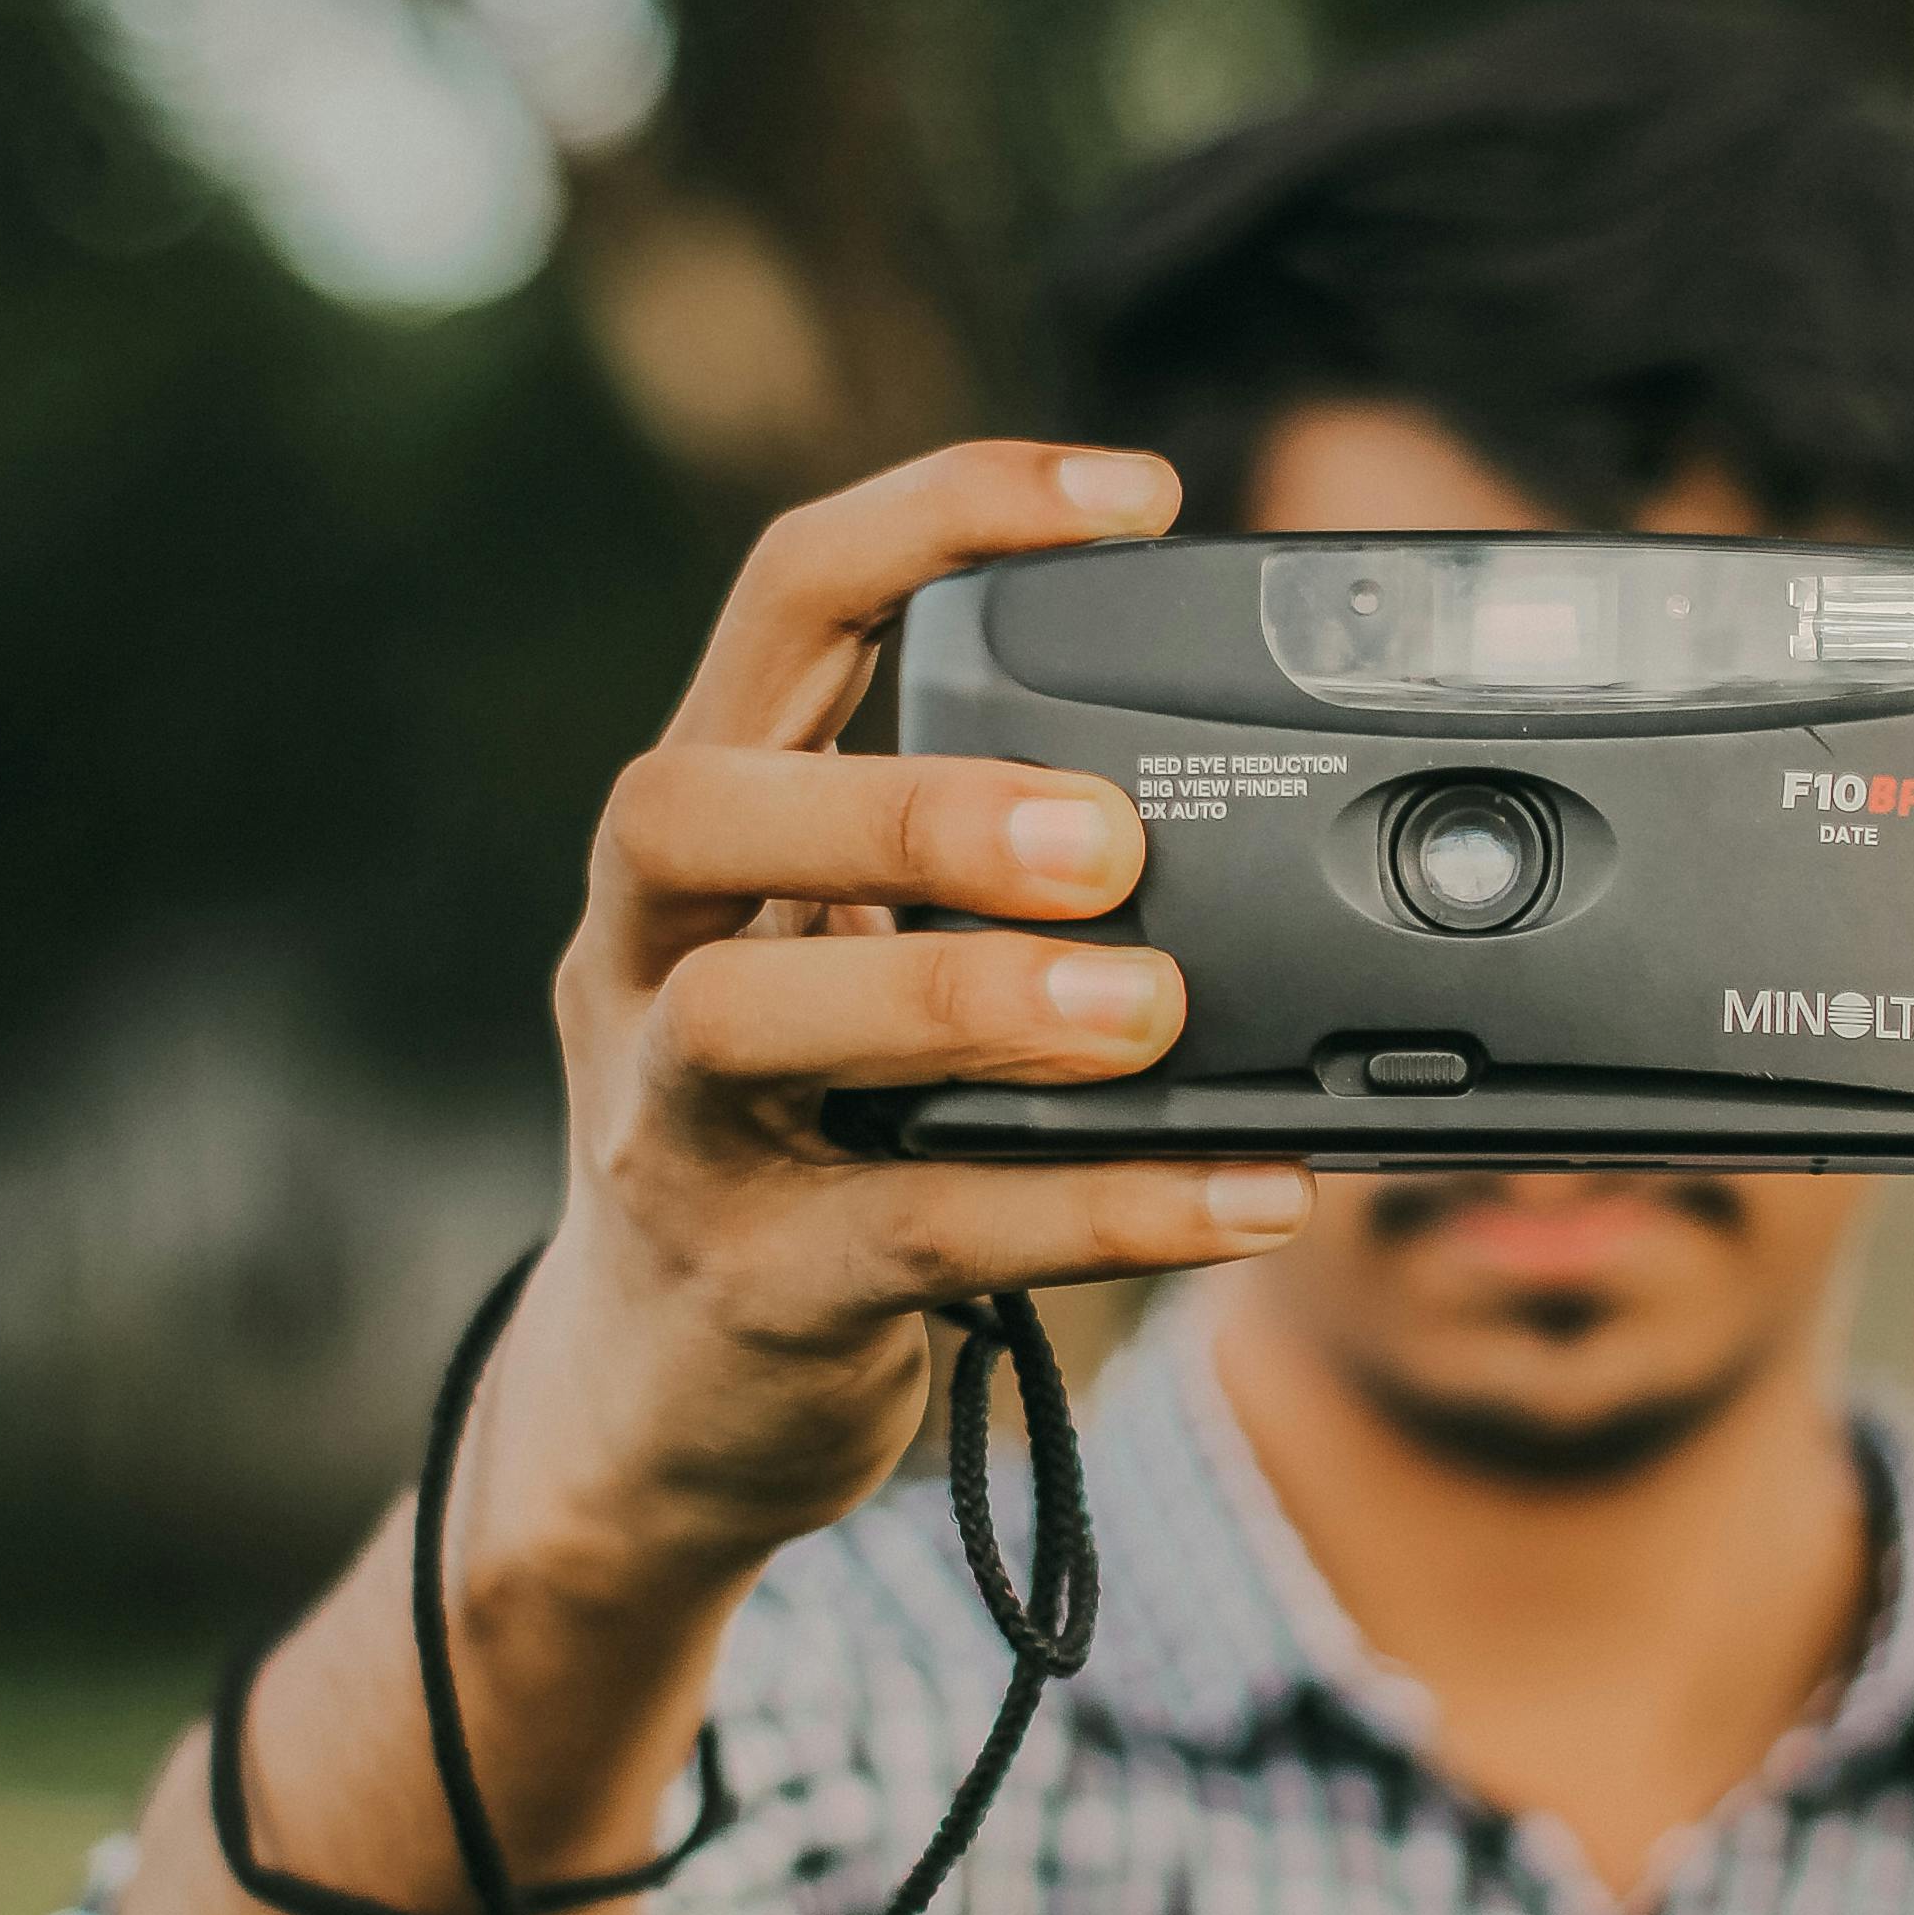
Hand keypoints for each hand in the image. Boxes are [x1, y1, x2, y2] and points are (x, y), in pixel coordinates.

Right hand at [454, 441, 1310, 1614]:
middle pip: (695, 802)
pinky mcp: (755, 1287)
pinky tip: (1250, 1190)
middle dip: (906, 797)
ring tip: (1142, 1004)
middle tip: (1108, 834)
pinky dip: (1098, 1206)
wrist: (647, 1419)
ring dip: (962, 997)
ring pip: (758, 1016)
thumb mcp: (853, 964)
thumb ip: (985, 868)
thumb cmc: (800, 1142)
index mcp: (706, 832)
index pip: (785, 602)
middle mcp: (656, 952)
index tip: (1135, 494)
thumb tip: (1266, 800)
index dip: (943, 515)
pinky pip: (918, 1232)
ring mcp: (676, 1126)